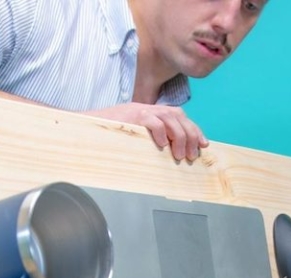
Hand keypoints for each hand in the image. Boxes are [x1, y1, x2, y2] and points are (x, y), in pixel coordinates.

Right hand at [87, 103, 208, 160]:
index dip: (194, 129)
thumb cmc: (109, 136)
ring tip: (180, 155)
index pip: (179, 116)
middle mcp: (148, 109)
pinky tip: (162, 145)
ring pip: (169, 118)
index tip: (203, 145)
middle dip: (191, 136)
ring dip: (179, 137)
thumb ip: (150, 140)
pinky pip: (151, 121)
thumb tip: (168, 154)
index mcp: (151, 113)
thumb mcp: (134, 137)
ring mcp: (139, 111)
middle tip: (193, 155)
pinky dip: (160, 132)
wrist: (87, 127)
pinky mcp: (130, 116)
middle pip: (179, 117)